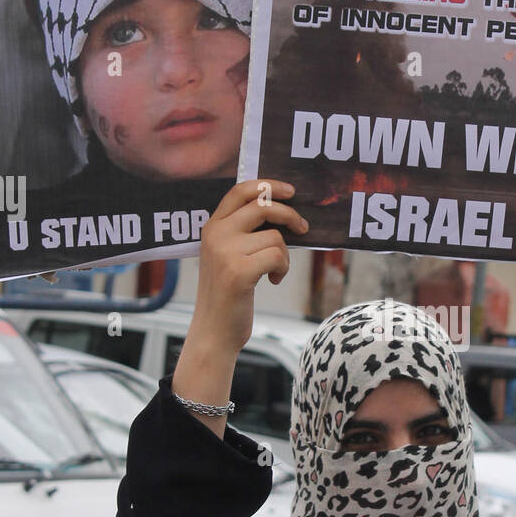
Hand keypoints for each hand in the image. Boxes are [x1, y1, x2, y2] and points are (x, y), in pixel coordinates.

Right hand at [192, 178, 307, 357]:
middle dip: (290, 215)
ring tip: (275, 272)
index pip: (240, 191)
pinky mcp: (238, 271)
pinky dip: (283, 269)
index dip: (268, 185)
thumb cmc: (228, 294)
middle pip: (264, 206)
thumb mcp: (229, 256)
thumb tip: (283, 212)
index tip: (290, 192)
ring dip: (284, 256)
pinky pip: (278, 256)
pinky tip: (273, 281)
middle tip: (303, 228)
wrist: (214, 331)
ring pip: (276, 237)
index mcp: (211, 227)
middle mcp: (215, 234)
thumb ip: (244, 233)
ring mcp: (225, 252)